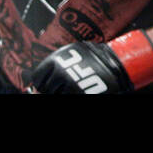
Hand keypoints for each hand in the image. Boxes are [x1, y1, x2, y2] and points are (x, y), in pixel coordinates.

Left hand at [29, 31, 152, 92]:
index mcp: (56, 60)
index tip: (50, 85)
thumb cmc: (95, 59)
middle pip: (47, 89)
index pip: (37, 79)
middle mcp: (59, 72)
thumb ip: (55, 67)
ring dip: (65, 92)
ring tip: (78, 86)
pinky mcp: (77, 93)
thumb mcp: (72, 56)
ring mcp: (68, 84)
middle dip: (56, 89)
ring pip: (57, 94)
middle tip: (69, 85)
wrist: (117, 64)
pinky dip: (73, 93)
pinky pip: (68, 96)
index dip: (43, 84)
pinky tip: (82, 90)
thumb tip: (35, 85)